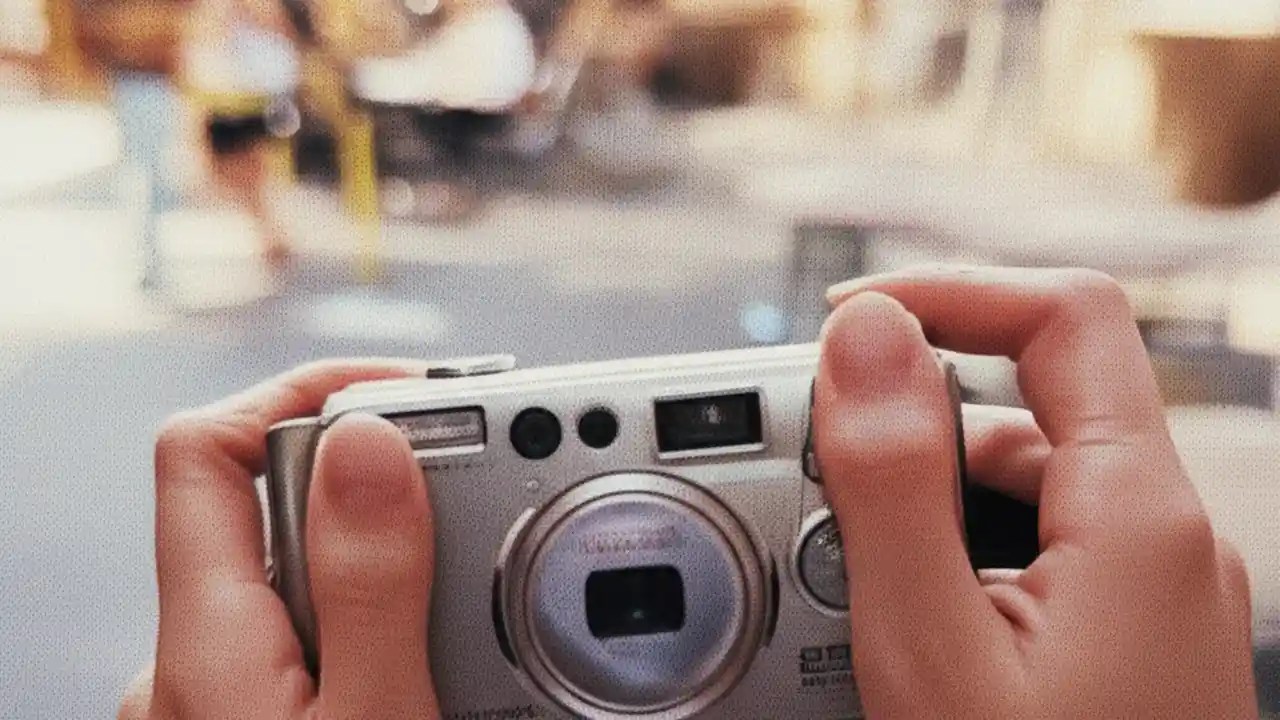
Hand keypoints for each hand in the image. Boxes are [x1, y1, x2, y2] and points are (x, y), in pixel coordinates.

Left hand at [119, 361, 441, 719]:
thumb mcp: (378, 714)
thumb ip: (370, 586)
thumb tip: (365, 444)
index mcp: (208, 643)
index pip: (206, 446)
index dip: (303, 392)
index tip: (403, 396)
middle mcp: (189, 661)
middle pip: (271, 513)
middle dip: (374, 503)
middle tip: (469, 522)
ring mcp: (212, 696)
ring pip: (297, 583)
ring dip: (383, 577)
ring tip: (465, 621)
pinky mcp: (242, 719)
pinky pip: (301, 639)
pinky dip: (369, 631)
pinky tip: (427, 669)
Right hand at [817, 266, 1255, 719]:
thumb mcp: (933, 651)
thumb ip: (897, 485)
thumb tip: (868, 335)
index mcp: (1143, 520)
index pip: (1067, 314)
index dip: (949, 291)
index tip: (847, 322)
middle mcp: (1172, 543)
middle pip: (1030, 407)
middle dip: (913, 423)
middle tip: (819, 480)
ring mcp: (1161, 594)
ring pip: (1031, 485)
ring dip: (932, 498)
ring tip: (849, 578)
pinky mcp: (1137, 637)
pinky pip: (1044, 548)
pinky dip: (965, 553)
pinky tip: (912, 619)